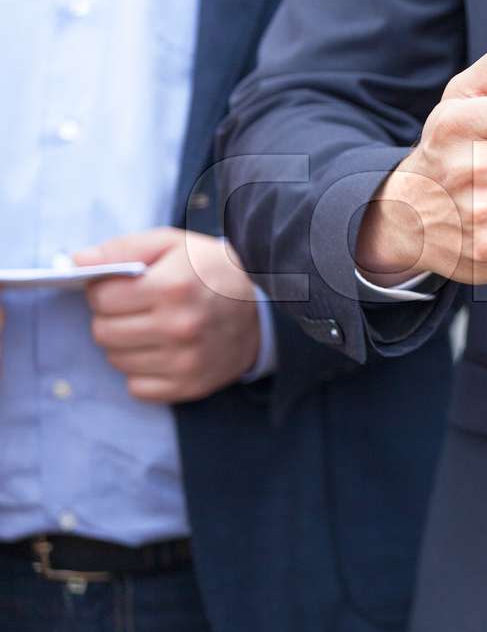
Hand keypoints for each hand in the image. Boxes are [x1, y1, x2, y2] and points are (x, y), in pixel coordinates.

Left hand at [76, 229, 260, 402]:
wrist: (264, 309)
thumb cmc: (210, 271)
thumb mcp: (172, 244)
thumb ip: (122, 248)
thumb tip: (76, 262)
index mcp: (173, 287)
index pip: (101, 297)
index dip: (105, 290)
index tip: (125, 287)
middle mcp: (180, 326)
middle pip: (103, 332)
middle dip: (112, 318)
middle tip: (138, 309)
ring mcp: (186, 360)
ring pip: (116, 360)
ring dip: (126, 345)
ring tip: (152, 329)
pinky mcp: (190, 385)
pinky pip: (137, 387)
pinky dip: (142, 372)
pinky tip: (162, 353)